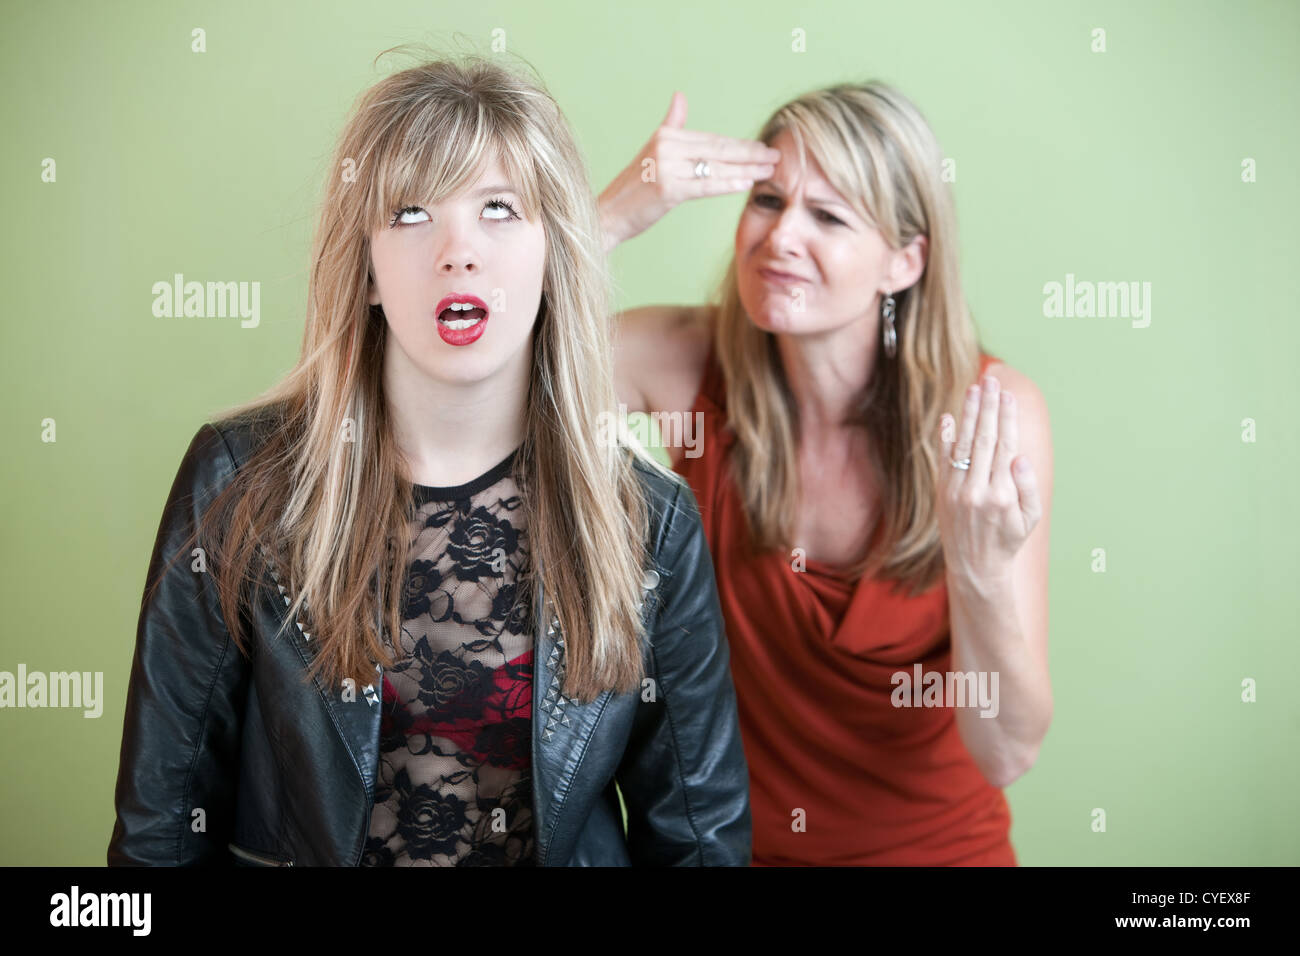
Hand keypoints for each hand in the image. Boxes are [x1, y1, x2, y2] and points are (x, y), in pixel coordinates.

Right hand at [597, 91, 779, 251]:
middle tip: (775, 156)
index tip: (762, 148)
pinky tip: (746, 183)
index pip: (711, 140)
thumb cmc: (633, 189)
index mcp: (665, 136)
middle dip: (750, 153)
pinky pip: (705, 185)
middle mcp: (666, 146)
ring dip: (746, 169)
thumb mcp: (651, 152)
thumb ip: (671, 125)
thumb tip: (680, 96)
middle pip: (718, 150)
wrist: (607, 215)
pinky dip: (727, 184)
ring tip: (769, 170)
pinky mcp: (668, 189)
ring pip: (716, 167)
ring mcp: (667, 167)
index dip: (739, 144)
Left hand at [937, 375, 1042, 593]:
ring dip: (968, 415)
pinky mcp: (943, 492)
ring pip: (963, 445)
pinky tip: (949, 416)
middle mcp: (978, 490)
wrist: (975, 566)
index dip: (1006, 418)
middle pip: (984, 439)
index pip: (1005, 446)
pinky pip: (944, 459)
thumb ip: (1027, 486)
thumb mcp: (1030, 518)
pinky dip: (946, 438)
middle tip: (989, 380)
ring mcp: (957, 490)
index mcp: (1004, 494)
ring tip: (973, 389)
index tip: (1007, 395)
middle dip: (987, 407)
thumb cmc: (1008, 539)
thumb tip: (1021, 456)